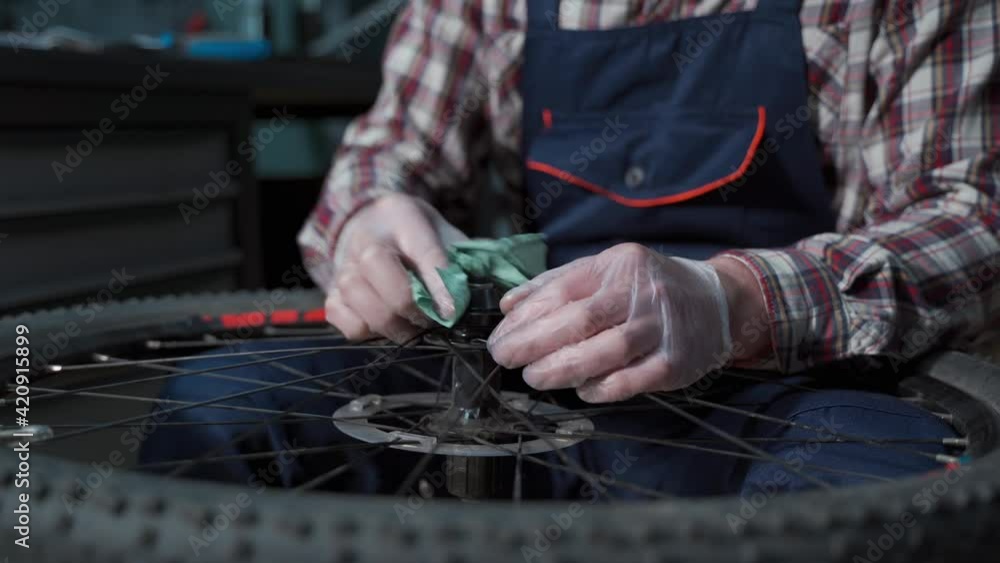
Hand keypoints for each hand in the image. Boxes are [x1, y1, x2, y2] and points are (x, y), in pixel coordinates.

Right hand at [325, 194, 465, 342]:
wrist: (376, 226)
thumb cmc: (419, 236)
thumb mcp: (444, 235)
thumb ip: (460, 261)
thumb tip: (470, 298)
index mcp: (402, 216)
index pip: (423, 251)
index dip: (439, 284)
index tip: (453, 311)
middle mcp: (365, 239)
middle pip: (382, 275)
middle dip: (413, 307)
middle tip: (433, 320)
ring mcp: (344, 266)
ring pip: (361, 301)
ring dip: (394, 325)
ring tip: (415, 327)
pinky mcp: (332, 293)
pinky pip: (346, 321)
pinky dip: (368, 331)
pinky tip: (386, 325)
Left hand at [487, 243, 736, 402]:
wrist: (715, 302)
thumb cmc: (646, 289)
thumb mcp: (605, 271)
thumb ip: (555, 284)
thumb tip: (507, 306)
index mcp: (617, 265)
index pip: (562, 290)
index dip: (525, 317)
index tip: (499, 338)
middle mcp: (641, 293)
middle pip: (581, 319)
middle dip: (534, 343)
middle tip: (506, 359)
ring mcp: (661, 327)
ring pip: (607, 350)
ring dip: (563, 368)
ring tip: (534, 377)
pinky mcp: (676, 362)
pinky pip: (633, 379)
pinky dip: (602, 387)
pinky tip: (581, 389)